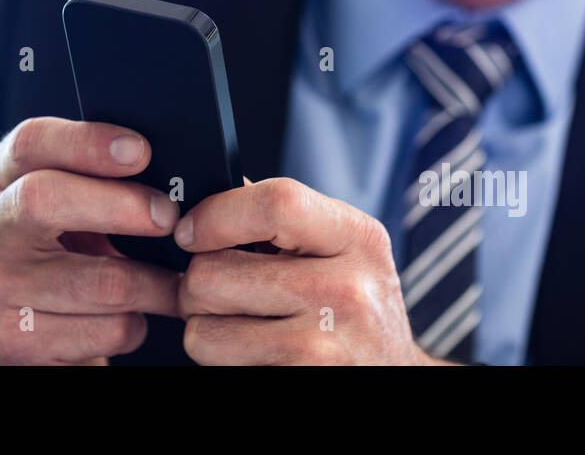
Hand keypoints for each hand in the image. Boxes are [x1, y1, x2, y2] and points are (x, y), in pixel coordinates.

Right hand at [0, 117, 182, 363]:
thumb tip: (170, 170)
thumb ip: (98, 177)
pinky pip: (102, 331)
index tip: (140, 151)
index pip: (31, 141)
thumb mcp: (66, 201)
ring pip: (96, 281)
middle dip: (121, 206)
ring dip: (152, 284)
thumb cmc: (59, 249)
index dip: (88, 142)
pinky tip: (131, 318)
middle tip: (169, 218)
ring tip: (174, 282)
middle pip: (44, 199)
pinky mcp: (9, 343)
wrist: (16, 333)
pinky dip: (134, 326)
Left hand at [174, 177, 449, 364]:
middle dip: (197, 285)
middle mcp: (349, 291)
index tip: (190, 232)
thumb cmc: (357, 308)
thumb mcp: (341, 248)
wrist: (394, 375)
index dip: (214, 215)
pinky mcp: (303, 383)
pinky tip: (256, 355)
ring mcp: (326, 348)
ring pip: (203, 332)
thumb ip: (279, 217)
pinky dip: (224, 363)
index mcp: (357, 237)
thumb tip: (202, 201)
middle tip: (220, 293)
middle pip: (213, 274)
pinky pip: (219, 370)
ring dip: (206, 332)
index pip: (274, 204)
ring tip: (240, 327)